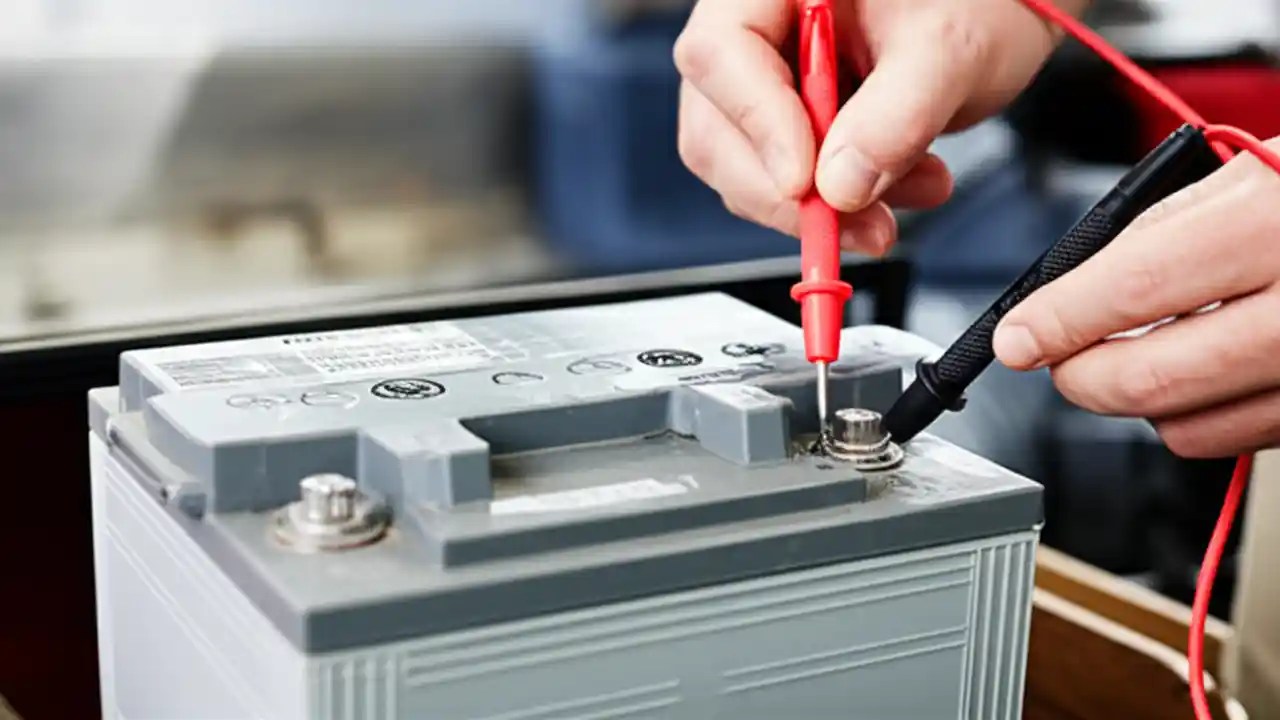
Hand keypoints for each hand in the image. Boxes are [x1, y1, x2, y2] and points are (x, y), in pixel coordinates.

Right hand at [673, 0, 1088, 254]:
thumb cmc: (976, 2)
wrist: (996, 19)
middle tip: (856, 222)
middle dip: (787, 191)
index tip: (805, 184)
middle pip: (717, 123)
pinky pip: (778, 180)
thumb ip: (896, 115)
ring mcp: (760, 78)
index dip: (757, 124)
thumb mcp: (950, 48)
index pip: (722, 53)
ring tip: (906, 196)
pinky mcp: (780, 123)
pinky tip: (894, 192)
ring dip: (819, 205)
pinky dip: (834, 203)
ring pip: (742, 164)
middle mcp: (752, 25)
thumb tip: (839, 185)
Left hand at [994, 138, 1279, 457]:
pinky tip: (1199, 371)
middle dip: (1080, 376)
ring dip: (1137, 402)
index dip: (1058, 322)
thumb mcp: (1252, 175)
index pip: (1135, 288)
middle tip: (1054, 357)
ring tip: (1133, 354)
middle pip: (1154, 379)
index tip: (1016, 339)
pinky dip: (1196, 414)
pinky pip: (1238, 437)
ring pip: (1188, 427)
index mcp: (1277, 222)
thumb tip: (1071, 292)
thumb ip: (1157, 235)